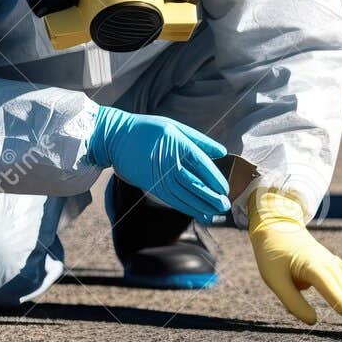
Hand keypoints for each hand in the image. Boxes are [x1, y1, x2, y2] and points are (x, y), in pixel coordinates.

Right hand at [88, 106, 229, 219]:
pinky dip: (187, 208)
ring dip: (201, 206)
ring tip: (215, 214)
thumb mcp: (175, 127)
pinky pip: (172, 199)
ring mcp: (159, 175)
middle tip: (225, 206)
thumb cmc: (148, 129)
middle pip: (194, 183)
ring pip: (184, 195)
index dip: (214, 179)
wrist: (116, 138)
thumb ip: (199, 141)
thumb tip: (222, 151)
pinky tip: (199, 214)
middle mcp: (170, 162)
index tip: (225, 189)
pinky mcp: (152, 185)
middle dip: (211, 197)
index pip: (201, 165)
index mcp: (178, 145)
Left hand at [248, 189, 341, 323]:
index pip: (327, 283)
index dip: (340, 298)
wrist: (277, 226)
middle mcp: (326, 261)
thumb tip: (312, 322)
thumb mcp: (275, 280)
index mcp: (309, 263)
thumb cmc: (273, 255)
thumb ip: (293, 302)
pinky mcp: (333, 263)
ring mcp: (332, 260)